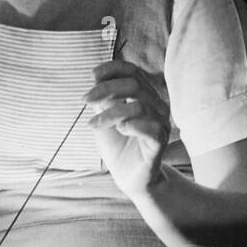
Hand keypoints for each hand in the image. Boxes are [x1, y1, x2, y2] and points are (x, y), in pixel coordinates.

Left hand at [85, 61, 169, 196]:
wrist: (127, 177)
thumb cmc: (117, 145)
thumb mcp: (104, 117)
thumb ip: (104, 99)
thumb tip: (97, 79)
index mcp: (144, 95)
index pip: (133, 71)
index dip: (113, 69)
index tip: (93, 75)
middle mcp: (156, 106)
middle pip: (134, 85)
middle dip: (106, 89)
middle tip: (85, 100)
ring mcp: (161, 123)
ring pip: (138, 106)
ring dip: (110, 113)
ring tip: (94, 124)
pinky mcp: (160, 143)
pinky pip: (151, 128)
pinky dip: (132, 125)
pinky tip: (120, 129)